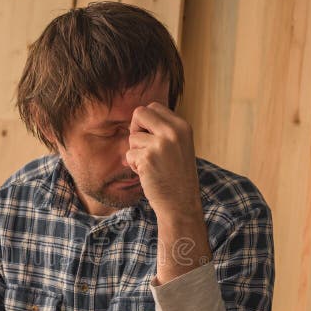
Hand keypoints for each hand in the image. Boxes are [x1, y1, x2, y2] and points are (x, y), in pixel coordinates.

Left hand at [127, 102, 211, 282]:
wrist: (181, 203)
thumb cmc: (176, 175)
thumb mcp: (179, 146)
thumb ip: (163, 130)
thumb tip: (137, 116)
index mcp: (182, 126)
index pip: (154, 107)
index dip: (145, 121)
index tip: (149, 136)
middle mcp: (173, 131)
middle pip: (139, 113)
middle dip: (135, 129)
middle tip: (142, 147)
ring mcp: (160, 144)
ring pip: (132, 137)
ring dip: (135, 152)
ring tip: (149, 165)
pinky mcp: (147, 158)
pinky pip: (128, 154)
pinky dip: (133, 165)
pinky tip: (146, 174)